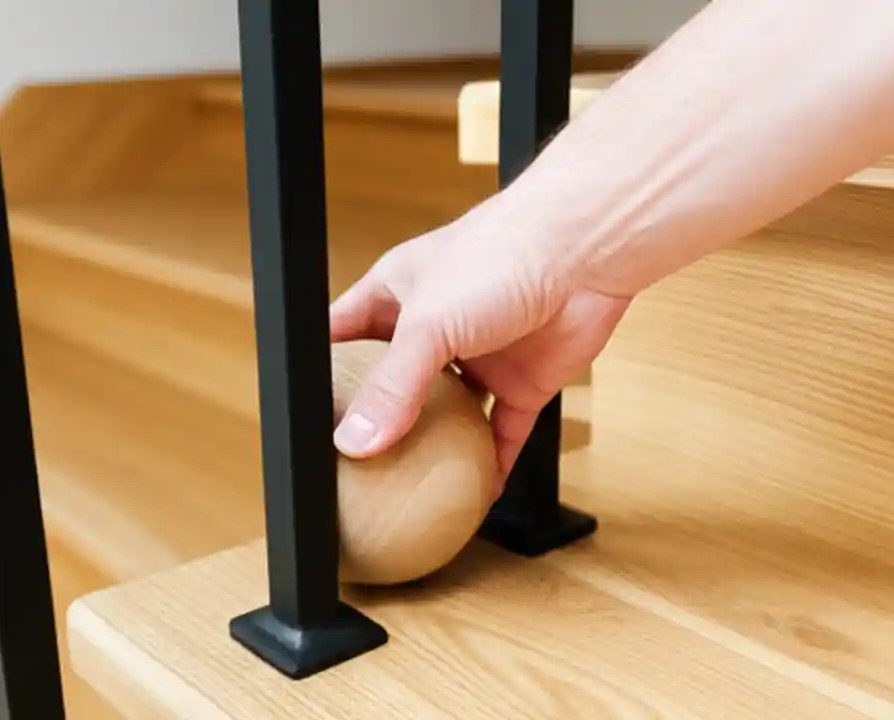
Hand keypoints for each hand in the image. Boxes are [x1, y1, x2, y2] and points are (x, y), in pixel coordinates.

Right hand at [329, 193, 630, 492]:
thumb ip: (392, 387)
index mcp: (397, 293)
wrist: (587, 249)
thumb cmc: (502, 254)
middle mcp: (436, 326)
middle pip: (395, 382)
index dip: (325, 373)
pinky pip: (502, 432)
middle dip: (376, 420)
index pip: (344, 337)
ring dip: (433, 448)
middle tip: (350, 466)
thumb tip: (357, 443)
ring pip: (449, 413)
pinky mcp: (523, 381)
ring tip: (404, 490)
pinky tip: (475, 494)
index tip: (306, 416)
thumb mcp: (427, 323)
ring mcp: (480, 355)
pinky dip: (490, 463)